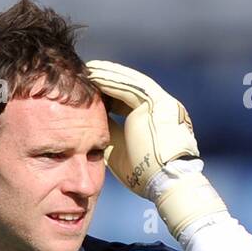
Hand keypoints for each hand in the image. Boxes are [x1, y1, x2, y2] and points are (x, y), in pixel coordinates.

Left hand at [86, 59, 225, 237]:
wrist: (166, 181)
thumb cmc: (144, 175)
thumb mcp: (120, 151)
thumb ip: (109, 133)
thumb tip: (89, 122)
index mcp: (152, 120)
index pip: (126, 102)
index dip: (107, 96)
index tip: (88, 94)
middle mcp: (159, 106)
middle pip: (127, 88)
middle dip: (106, 80)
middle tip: (85, 73)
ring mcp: (160, 102)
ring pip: (128, 82)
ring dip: (106, 75)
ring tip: (87, 69)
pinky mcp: (157, 101)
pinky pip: (130, 85)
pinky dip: (112, 79)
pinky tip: (95, 73)